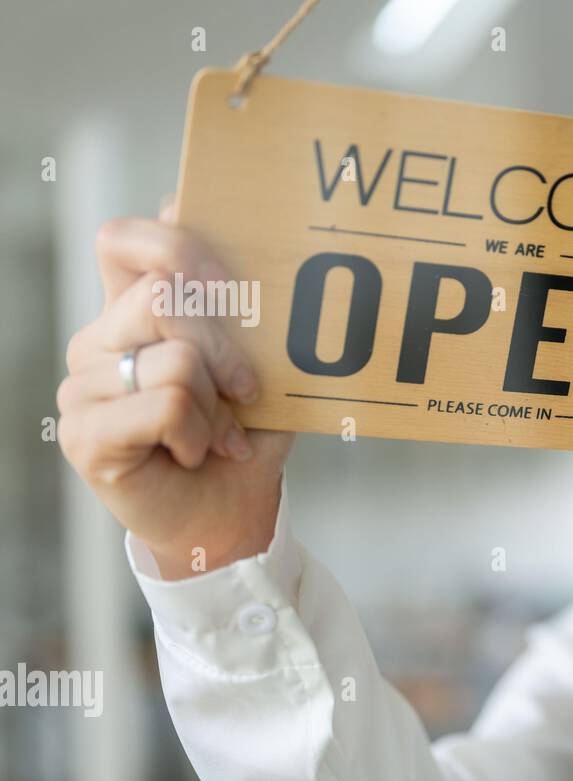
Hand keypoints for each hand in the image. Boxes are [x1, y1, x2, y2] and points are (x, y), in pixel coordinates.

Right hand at [57, 207, 292, 579]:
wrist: (229, 516)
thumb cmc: (244, 437)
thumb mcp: (260, 368)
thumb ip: (249, 314)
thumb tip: (260, 255)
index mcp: (131, 312)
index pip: (123, 241)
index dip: (176, 244)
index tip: (232, 285)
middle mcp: (98, 340)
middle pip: (163, 294)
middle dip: (227, 344)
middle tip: (248, 390)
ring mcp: (81, 385)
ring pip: (175, 358)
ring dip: (217, 405)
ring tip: (220, 435)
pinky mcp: (83, 431)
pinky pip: (165, 404)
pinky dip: (200, 433)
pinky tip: (194, 453)